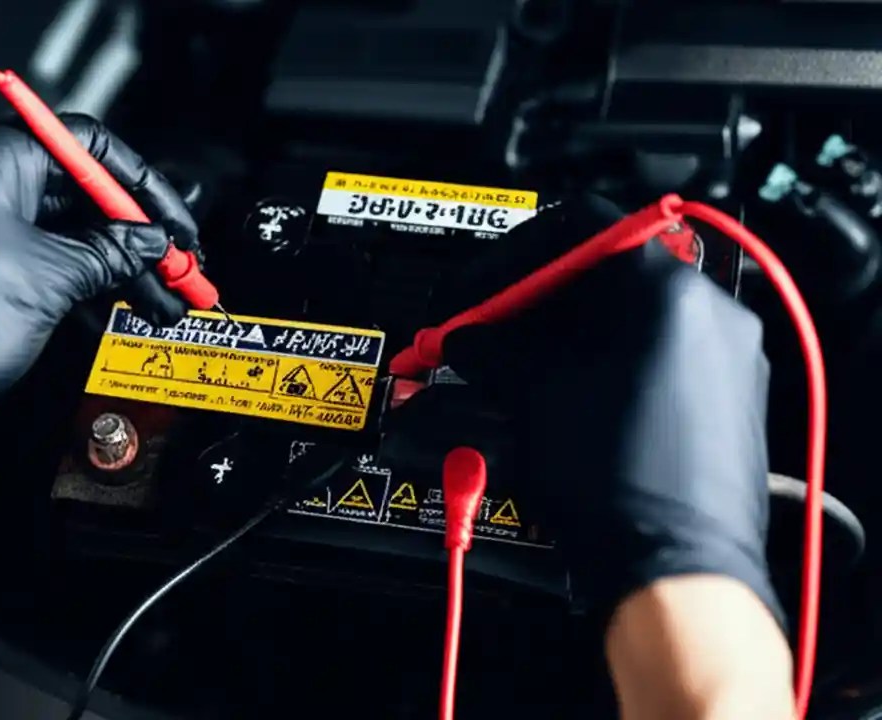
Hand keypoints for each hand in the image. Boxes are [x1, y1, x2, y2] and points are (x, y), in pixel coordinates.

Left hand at [0, 117, 197, 432]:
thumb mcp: (50, 277)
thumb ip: (108, 254)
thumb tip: (146, 243)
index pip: (88, 144)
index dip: (141, 184)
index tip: (173, 221)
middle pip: (81, 193)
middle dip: (134, 236)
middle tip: (177, 266)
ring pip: (65, 234)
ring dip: (114, 268)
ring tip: (158, 300)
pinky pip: (41, 262)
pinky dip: (80, 285)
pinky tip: (115, 311)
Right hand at [437, 194, 780, 628]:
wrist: (673, 570)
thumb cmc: (615, 484)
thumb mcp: (532, 398)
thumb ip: (489, 348)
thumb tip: (463, 338)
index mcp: (665, 290)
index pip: (574, 229)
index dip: (507, 258)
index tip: (471, 292)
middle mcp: (708, 312)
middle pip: (599, 274)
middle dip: (528, 303)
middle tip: (480, 331)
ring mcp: (725, 358)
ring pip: (625, 320)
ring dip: (560, 339)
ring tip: (509, 372)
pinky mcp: (726, 401)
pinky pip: (653, 358)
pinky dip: (599, 367)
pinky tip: (557, 399)